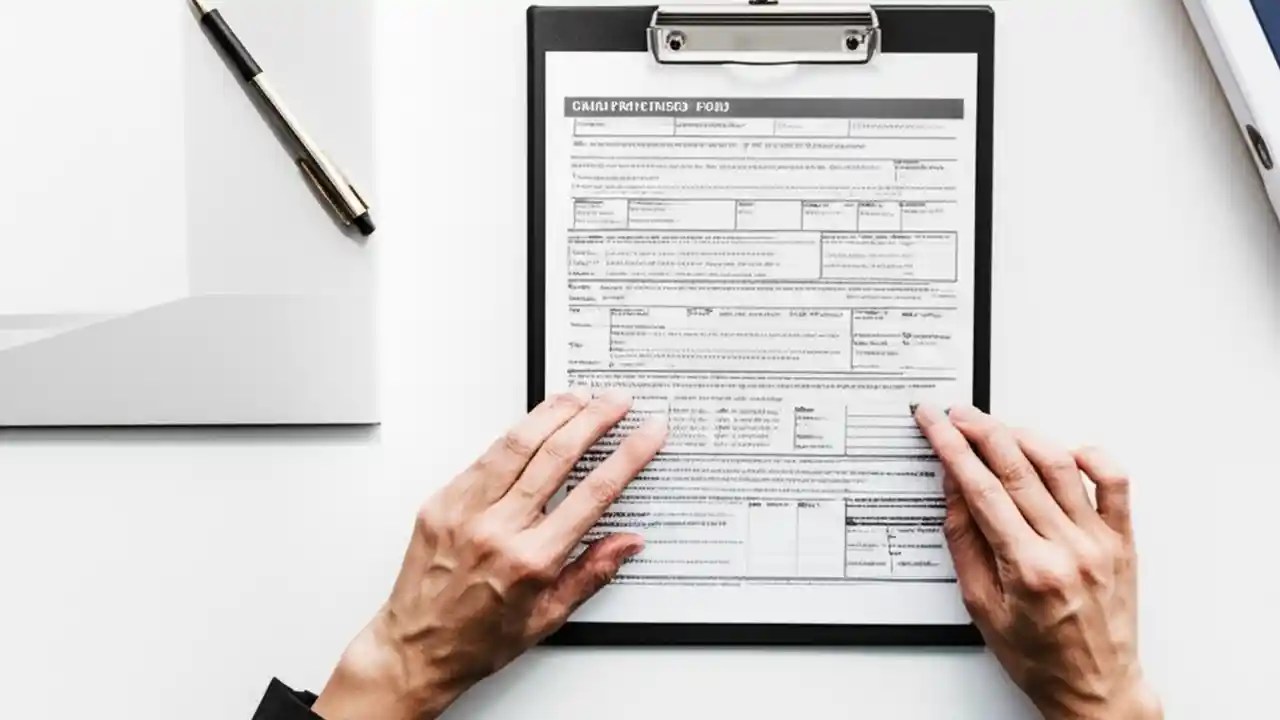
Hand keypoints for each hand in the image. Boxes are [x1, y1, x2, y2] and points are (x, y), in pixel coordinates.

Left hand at [311, 389, 666, 719]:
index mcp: (531, 561)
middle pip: (557, 455)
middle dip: (595, 419)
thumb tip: (628, 541)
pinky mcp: (440, 502)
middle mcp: (497, 530)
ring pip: (517, 444)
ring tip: (580, 396)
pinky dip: (515, 433)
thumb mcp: (548, 618)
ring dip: (554, 412)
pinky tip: (534, 422)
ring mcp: (464, 511)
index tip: (647, 434)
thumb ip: (593, 573)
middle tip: (618, 401)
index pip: (593, 494)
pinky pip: (484, 457)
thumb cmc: (476, 640)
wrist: (414, 649)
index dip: (628, 456)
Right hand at [913, 404, 1161, 719]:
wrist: (1096, 688)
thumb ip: (965, 542)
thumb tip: (954, 488)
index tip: (935, 423)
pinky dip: (1090, 455)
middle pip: (1017, 467)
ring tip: (998, 427)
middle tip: (957, 413)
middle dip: (980, 430)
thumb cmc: (1039, 658)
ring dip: (1023, 436)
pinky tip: (1064, 450)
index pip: (980, 488)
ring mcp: (1100, 541)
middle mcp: (1068, 548)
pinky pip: (1114, 482)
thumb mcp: (981, 606)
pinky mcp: (1123, 540)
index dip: (952, 447)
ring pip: (1060, 464)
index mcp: (1029, 568)